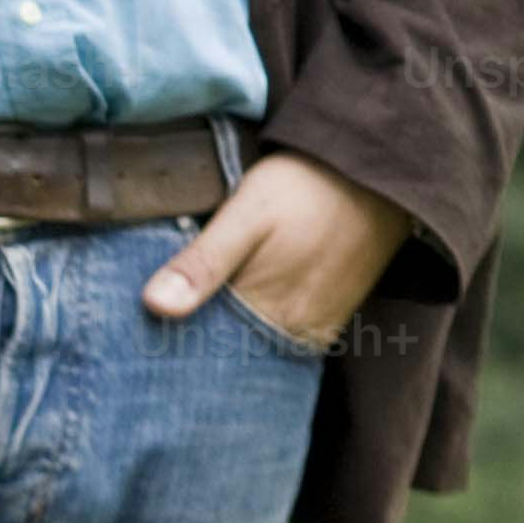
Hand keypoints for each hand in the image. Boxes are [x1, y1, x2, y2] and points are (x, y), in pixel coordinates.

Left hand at [144, 148, 412, 349]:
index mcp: (269, 314)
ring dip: (225, 339)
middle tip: (164, 327)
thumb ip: (203, 262)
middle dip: (196, 347)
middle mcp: (294, 332)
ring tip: (199, 317)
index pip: (204, 355)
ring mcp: (315, 326)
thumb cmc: (309, 185)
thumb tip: (153, 306)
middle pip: (229, 356)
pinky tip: (238, 311)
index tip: (143, 340)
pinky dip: (255, 329)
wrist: (380, 166)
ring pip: (253, 348)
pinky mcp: (330, 314)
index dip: (172, 346)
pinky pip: (281, 336)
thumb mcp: (247, 213)